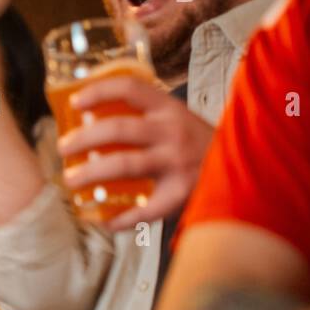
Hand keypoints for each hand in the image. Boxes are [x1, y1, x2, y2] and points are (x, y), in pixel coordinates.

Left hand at [58, 74, 213, 231]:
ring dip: (90, 174)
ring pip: (124, 165)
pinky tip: (104, 221)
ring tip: (71, 180)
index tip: (74, 102)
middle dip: (83, 139)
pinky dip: (121, 218)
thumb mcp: (176, 119)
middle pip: (118, 130)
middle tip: (62, 148)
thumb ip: (143, 118)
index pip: (130, 89)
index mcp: (168, 108)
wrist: (246, 167)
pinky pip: (146, 209)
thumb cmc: (197, 143)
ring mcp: (178, 162)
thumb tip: (86, 121)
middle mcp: (172, 131)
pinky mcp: (182, 192)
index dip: (98, 91)